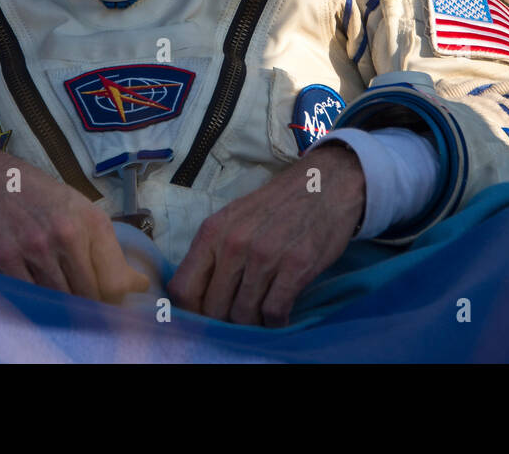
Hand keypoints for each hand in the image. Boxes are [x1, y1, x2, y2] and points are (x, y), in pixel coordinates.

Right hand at [0, 145, 148, 302]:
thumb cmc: (34, 194)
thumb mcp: (76, 208)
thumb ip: (102, 246)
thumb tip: (133, 284)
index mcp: (90, 221)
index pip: (114, 280)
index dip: (117, 301)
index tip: (115, 306)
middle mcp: (66, 234)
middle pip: (88, 295)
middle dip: (89, 307)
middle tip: (84, 310)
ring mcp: (33, 248)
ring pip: (59, 300)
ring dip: (61, 309)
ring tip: (59, 305)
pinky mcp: (2, 259)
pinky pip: (26, 297)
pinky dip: (32, 303)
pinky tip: (34, 297)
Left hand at [168, 144, 365, 326]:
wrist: (325, 183)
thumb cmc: (278, 205)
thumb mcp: (234, 219)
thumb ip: (214, 253)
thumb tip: (199, 298)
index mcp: (212, 231)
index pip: (182, 289)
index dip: (190, 313)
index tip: (203, 321)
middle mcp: (234, 244)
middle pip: (213, 308)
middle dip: (224, 322)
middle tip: (238, 321)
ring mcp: (265, 255)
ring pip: (243, 315)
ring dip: (252, 324)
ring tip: (260, 317)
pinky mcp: (296, 266)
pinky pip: (274, 312)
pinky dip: (275, 324)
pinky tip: (279, 318)